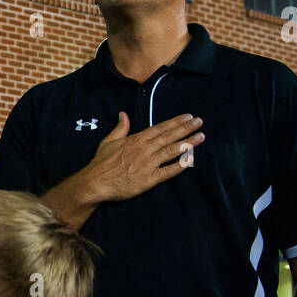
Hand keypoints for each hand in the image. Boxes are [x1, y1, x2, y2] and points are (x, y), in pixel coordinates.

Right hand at [84, 112, 203, 203]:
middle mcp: (145, 149)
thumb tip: (124, 114)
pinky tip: (190, 160)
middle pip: (169, 136)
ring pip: (172, 151)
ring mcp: (148, 164)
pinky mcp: (149, 179)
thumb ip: (120, 128)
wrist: (95, 182)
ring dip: (187, 143)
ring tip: (200, 137)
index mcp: (137, 140)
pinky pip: (168, 172)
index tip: (188, 116)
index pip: (160, 128)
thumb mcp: (109, 141)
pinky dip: (179, 165)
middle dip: (186, 128)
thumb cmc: (101, 162)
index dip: (176, 122)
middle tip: (199, 122)